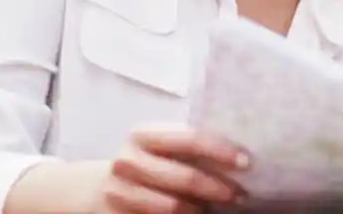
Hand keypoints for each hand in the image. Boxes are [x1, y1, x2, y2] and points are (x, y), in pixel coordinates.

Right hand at [95, 124, 249, 213]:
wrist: (95, 187)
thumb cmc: (145, 161)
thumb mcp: (159, 145)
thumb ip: (189, 146)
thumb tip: (239, 157)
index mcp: (144, 135)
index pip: (191, 139)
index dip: (221, 151)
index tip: (247, 163)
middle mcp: (128, 162)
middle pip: (185, 178)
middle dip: (219, 189)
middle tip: (242, 195)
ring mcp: (120, 192)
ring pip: (172, 208)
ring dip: (202, 210)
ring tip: (222, 209)